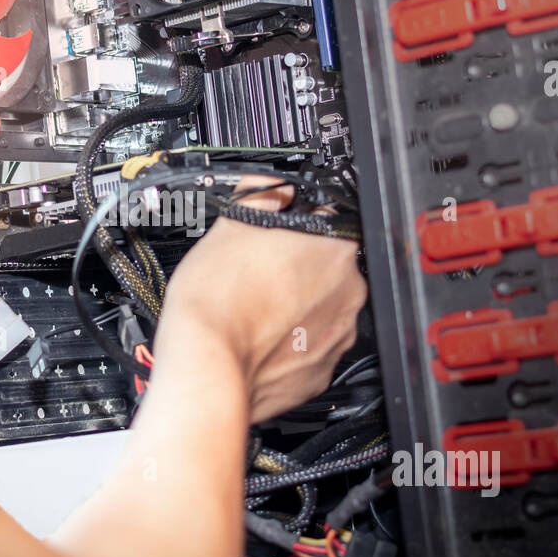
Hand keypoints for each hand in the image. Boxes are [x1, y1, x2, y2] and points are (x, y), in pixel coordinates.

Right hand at [155, 180, 366, 422]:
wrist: (209, 368)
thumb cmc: (217, 303)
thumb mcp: (230, 226)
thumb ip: (262, 195)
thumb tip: (269, 185)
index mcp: (334, 247)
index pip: (329, 218)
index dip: (300, 222)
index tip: (280, 232)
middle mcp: (349, 291)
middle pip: (328, 266)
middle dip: (299, 266)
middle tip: (259, 271)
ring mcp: (339, 334)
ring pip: (322, 307)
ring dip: (297, 304)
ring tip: (255, 307)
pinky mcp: (323, 371)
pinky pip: (312, 345)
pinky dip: (293, 341)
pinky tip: (261, 336)